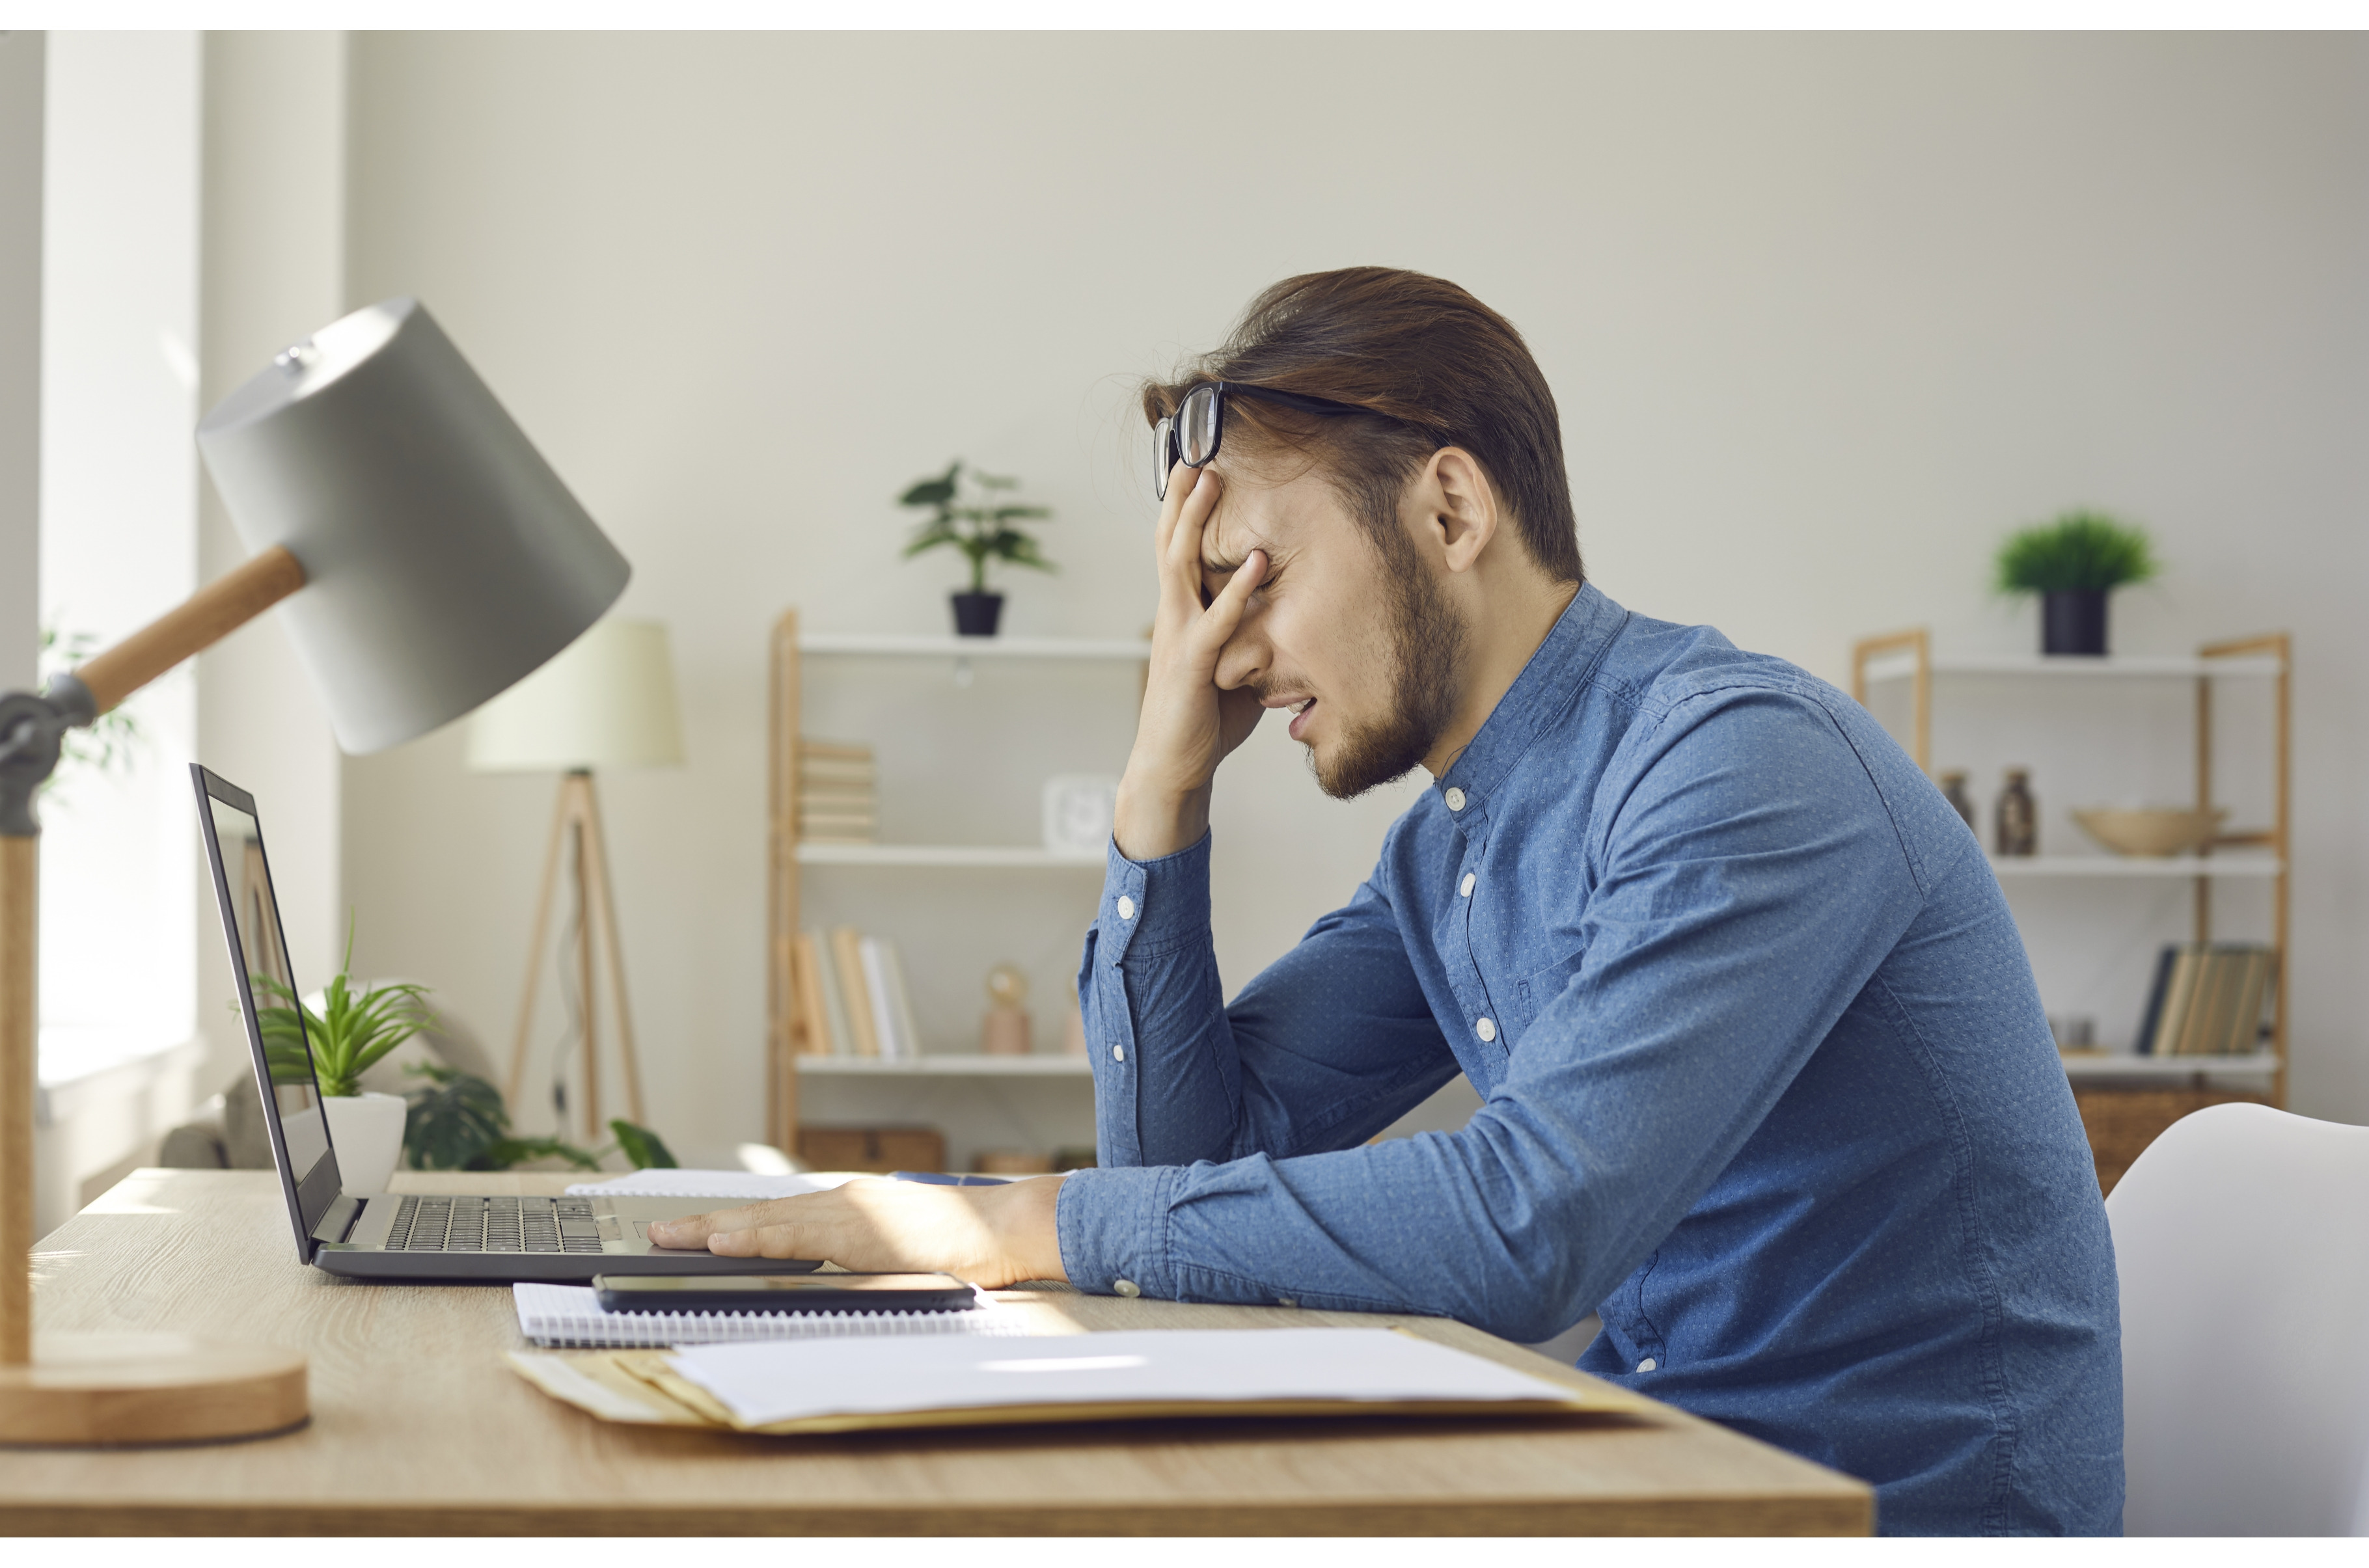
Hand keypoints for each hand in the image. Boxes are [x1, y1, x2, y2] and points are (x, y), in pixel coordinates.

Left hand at [643, 1175, 1068, 1287]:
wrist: (999, 1229)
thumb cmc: (953, 1243)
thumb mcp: (889, 1246)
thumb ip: (849, 1250)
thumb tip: (809, 1269)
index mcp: (845, 1207)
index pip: (772, 1216)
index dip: (726, 1224)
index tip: (684, 1233)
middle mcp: (840, 1202)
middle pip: (758, 1214)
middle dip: (702, 1226)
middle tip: (656, 1234)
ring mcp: (849, 1213)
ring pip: (768, 1221)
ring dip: (715, 1231)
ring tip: (672, 1238)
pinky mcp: (859, 1233)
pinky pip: (797, 1238)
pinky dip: (756, 1239)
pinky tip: (725, 1244)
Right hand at [1113, 463, 1267, 859]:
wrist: (1172, 768)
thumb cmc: (1204, 720)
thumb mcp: (1232, 666)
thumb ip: (1251, 636)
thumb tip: (1286, 618)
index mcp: (1180, 615)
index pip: (1177, 552)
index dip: (1182, 512)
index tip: (1192, 471)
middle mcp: (1173, 617)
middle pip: (1171, 544)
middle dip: (1183, 500)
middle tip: (1195, 454)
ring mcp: (1178, 637)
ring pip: (1180, 567)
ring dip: (1197, 522)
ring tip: (1211, 481)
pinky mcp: (1191, 664)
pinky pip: (1216, 620)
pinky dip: (1238, 589)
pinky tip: (1255, 561)